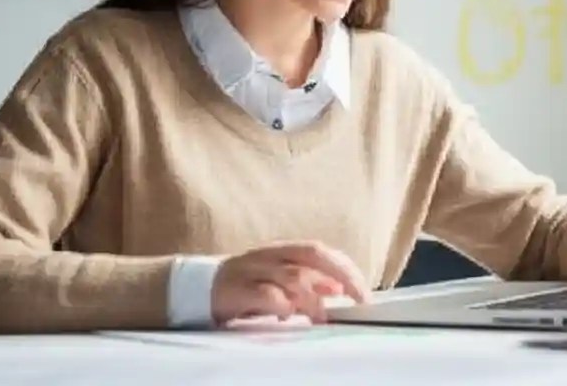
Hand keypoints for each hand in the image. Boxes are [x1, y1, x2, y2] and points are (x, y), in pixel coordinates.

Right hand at [210, 241, 369, 325]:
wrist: (202, 288)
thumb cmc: (249, 285)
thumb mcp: (280, 282)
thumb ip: (308, 283)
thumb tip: (339, 290)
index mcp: (284, 250)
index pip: (322, 251)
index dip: (345, 269)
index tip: (363, 293)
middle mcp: (272, 254)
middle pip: (312, 253)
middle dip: (340, 275)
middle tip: (357, 299)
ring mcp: (254, 268)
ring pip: (291, 274)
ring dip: (313, 296)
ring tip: (323, 317)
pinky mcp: (237, 287)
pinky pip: (263, 292)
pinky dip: (281, 303)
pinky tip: (289, 314)